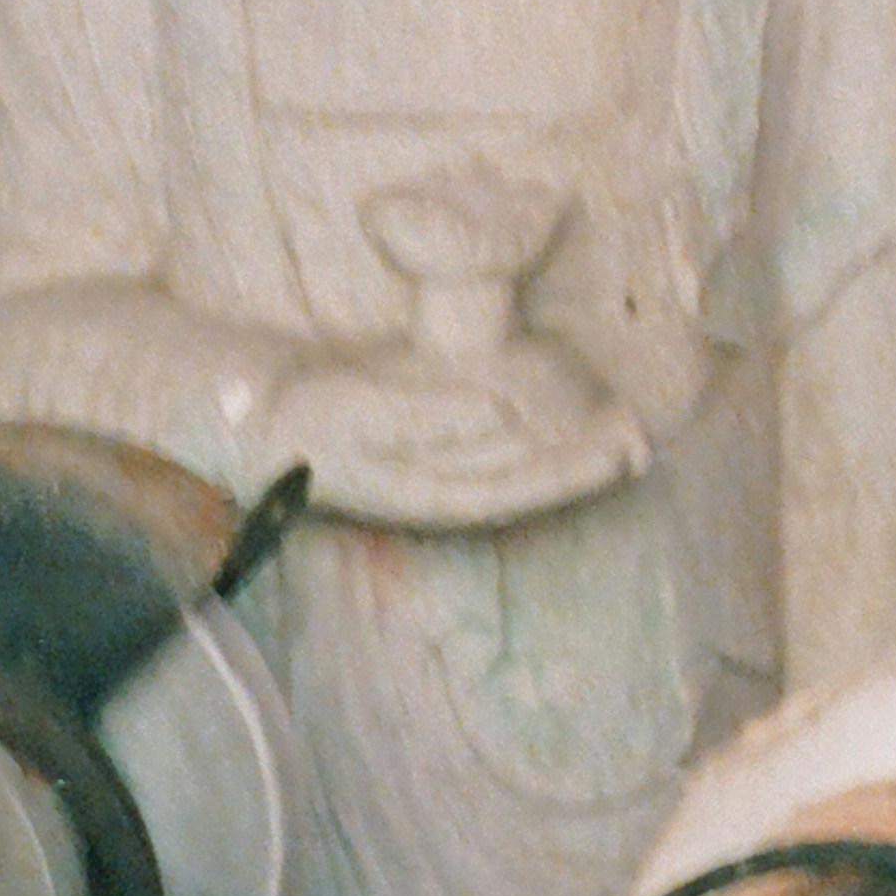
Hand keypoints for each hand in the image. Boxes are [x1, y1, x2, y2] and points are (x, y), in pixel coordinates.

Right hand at [263, 336, 647, 530]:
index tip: (616, 457)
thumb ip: (425, 417)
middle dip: (583, 461)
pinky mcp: (435, 430)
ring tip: (622, 422)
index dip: (567, 476)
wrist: (254, 412)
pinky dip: (535, 420)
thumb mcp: (355, 413)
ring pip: (518, 455)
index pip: (513, 490)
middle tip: (641, 439)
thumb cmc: (298, 419)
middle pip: (525, 477)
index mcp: (425, 493)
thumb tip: (500, 416)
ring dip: (567, 440)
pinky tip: (568, 402)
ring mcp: (439, 461)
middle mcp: (441, 484)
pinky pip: (497, 431)